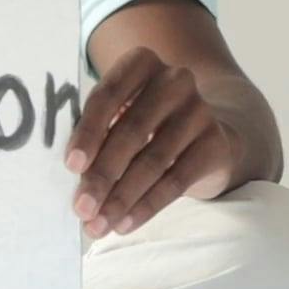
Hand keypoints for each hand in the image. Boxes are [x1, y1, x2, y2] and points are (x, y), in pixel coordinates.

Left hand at [62, 46, 250, 235]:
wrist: (208, 132)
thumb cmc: (146, 122)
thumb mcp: (121, 114)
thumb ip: (98, 132)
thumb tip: (74, 176)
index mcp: (141, 63)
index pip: (107, 95)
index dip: (88, 132)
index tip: (71, 166)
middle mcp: (175, 80)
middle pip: (131, 132)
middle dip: (102, 175)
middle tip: (81, 208)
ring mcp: (200, 110)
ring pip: (153, 161)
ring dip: (121, 198)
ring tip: (98, 225)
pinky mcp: (216, 142)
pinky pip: (177, 180)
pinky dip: (147, 206)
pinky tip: (125, 224)